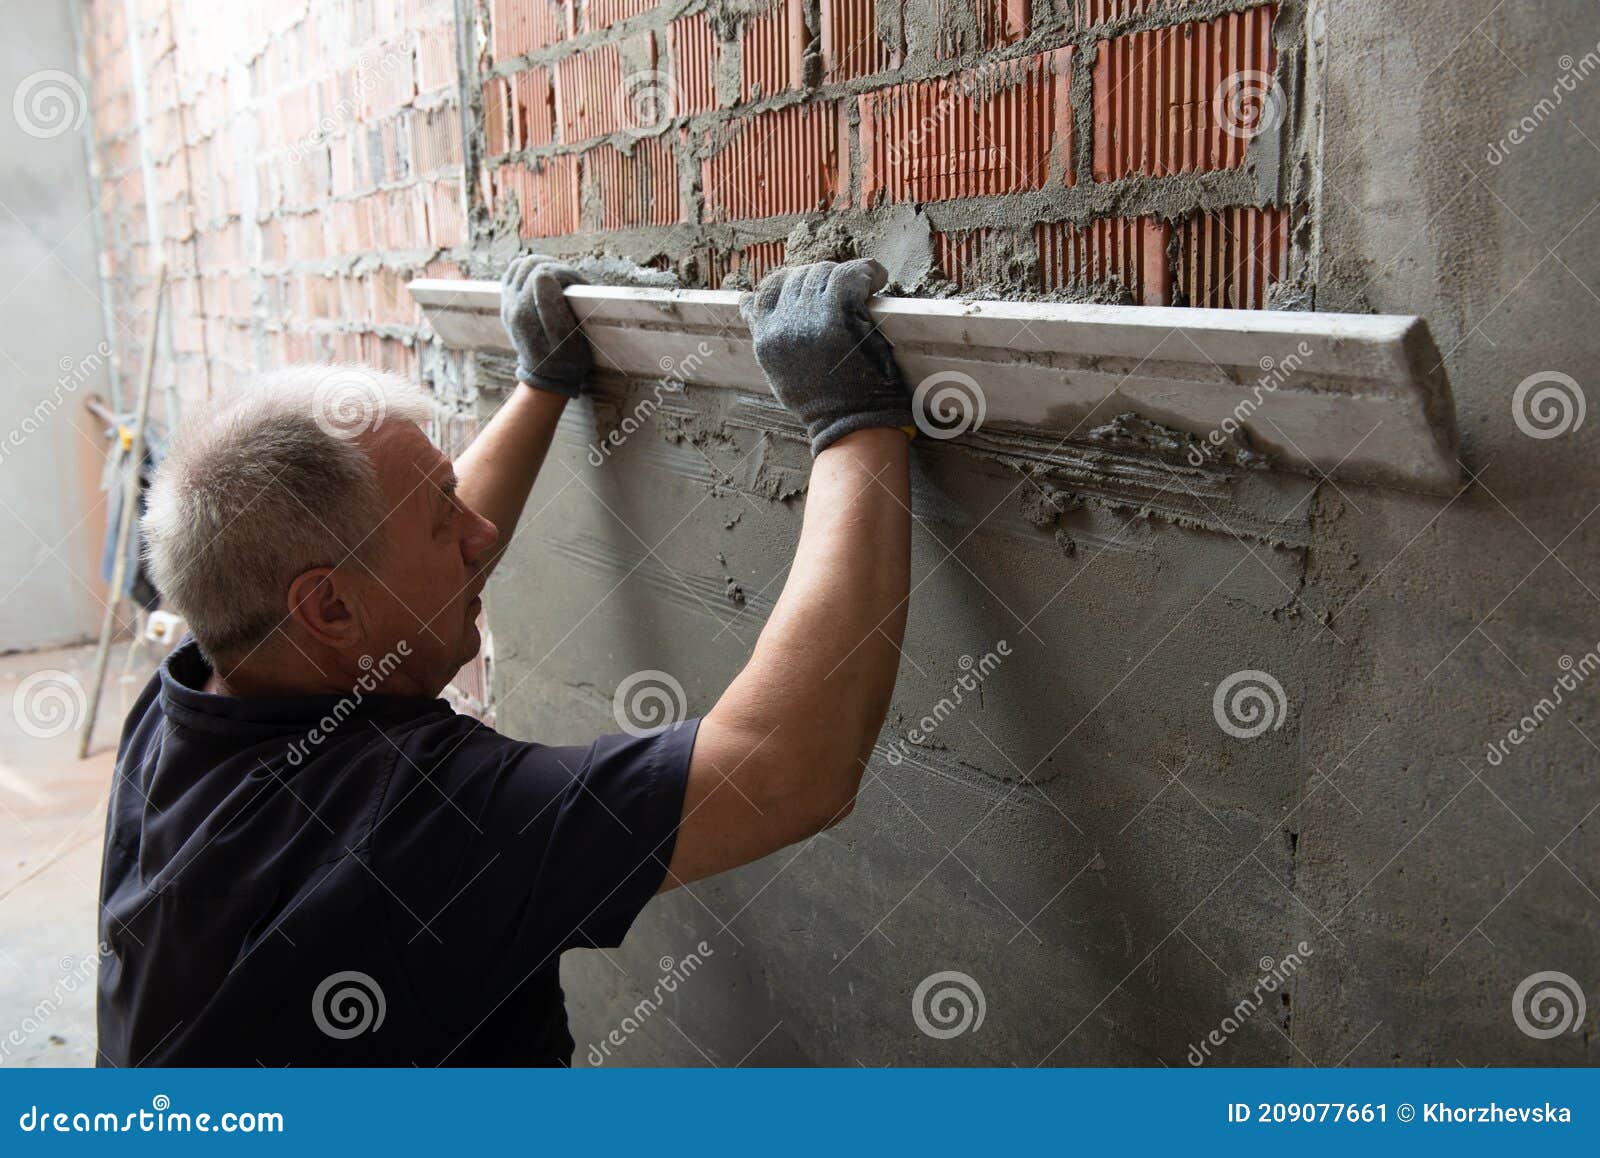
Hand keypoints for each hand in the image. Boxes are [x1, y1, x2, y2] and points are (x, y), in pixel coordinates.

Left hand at [500, 254, 590, 396]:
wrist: (546, 375)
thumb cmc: (565, 361)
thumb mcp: (567, 343)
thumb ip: (554, 310)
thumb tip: (544, 275)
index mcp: (525, 315)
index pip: (544, 273)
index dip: (567, 274)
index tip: (582, 287)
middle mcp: (512, 306)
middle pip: (532, 265)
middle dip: (558, 268)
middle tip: (576, 283)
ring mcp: (507, 302)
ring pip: (522, 264)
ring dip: (545, 264)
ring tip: (562, 279)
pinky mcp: (508, 300)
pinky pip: (514, 271)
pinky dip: (531, 268)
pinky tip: (546, 279)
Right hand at [738, 259, 910, 455]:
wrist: (850, 422)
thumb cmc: (820, 401)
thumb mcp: (777, 369)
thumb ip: (763, 333)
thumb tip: (744, 302)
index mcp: (765, 337)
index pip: (768, 289)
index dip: (792, 283)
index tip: (812, 292)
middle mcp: (782, 323)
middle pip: (798, 276)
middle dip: (820, 279)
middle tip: (843, 291)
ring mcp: (809, 317)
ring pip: (823, 273)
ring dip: (843, 277)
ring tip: (860, 288)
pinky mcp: (838, 313)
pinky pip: (851, 273)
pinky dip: (868, 272)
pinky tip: (876, 280)